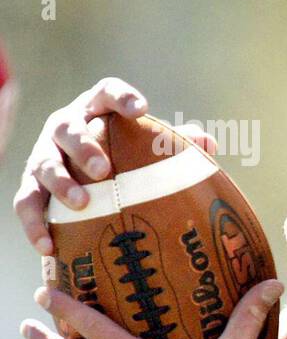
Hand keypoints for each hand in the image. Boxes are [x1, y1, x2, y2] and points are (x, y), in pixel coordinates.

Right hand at [12, 77, 218, 255]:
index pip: (107, 93)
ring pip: (44, 164)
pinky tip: (48, 245)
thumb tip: (207, 143)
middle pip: (68, 128)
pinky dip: (34, 224)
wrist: (87, 179)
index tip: (140, 109)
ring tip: (81, 204)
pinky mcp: (31, 185)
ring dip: (60, 183)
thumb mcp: (149, 148)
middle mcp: (65, 127)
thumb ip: (176, 144)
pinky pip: (26, 203)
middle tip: (103, 169)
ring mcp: (44, 155)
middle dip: (83, 147)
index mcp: (97, 110)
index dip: (121, 98)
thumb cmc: (129, 158)